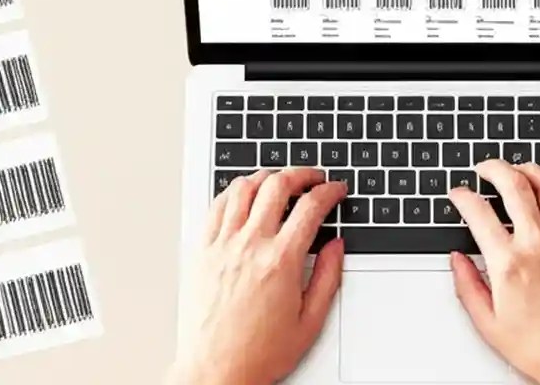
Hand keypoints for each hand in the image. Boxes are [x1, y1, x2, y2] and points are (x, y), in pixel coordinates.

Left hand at [167, 168, 347, 384]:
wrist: (214, 370)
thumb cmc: (257, 353)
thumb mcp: (309, 322)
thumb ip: (328, 278)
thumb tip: (337, 247)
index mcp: (280, 262)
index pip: (311, 207)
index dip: (329, 191)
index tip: (335, 190)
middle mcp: (250, 246)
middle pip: (277, 185)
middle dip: (301, 174)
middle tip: (312, 178)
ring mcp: (222, 246)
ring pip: (244, 188)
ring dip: (267, 176)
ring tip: (279, 179)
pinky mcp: (202, 251)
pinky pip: (217, 206)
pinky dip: (234, 191)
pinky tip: (244, 194)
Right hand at [448, 156, 539, 384]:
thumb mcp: (489, 324)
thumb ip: (468, 286)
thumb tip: (457, 260)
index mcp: (509, 264)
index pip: (478, 212)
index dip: (462, 195)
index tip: (458, 193)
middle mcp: (539, 245)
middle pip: (514, 185)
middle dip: (493, 168)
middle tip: (484, 168)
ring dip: (529, 167)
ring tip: (518, 167)